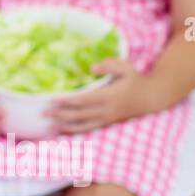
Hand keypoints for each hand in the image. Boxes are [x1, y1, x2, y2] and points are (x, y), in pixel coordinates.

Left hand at [43, 59, 157, 133]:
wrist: (151, 98)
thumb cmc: (136, 80)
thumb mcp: (126, 67)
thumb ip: (110, 65)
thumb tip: (92, 67)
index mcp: (109, 96)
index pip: (84, 100)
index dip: (68, 101)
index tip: (53, 99)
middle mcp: (106, 110)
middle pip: (79, 115)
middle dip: (61, 114)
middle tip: (43, 112)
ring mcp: (106, 119)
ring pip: (83, 126)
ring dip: (65, 126)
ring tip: (49, 125)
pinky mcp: (107, 123)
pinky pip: (88, 128)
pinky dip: (75, 130)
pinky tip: (62, 129)